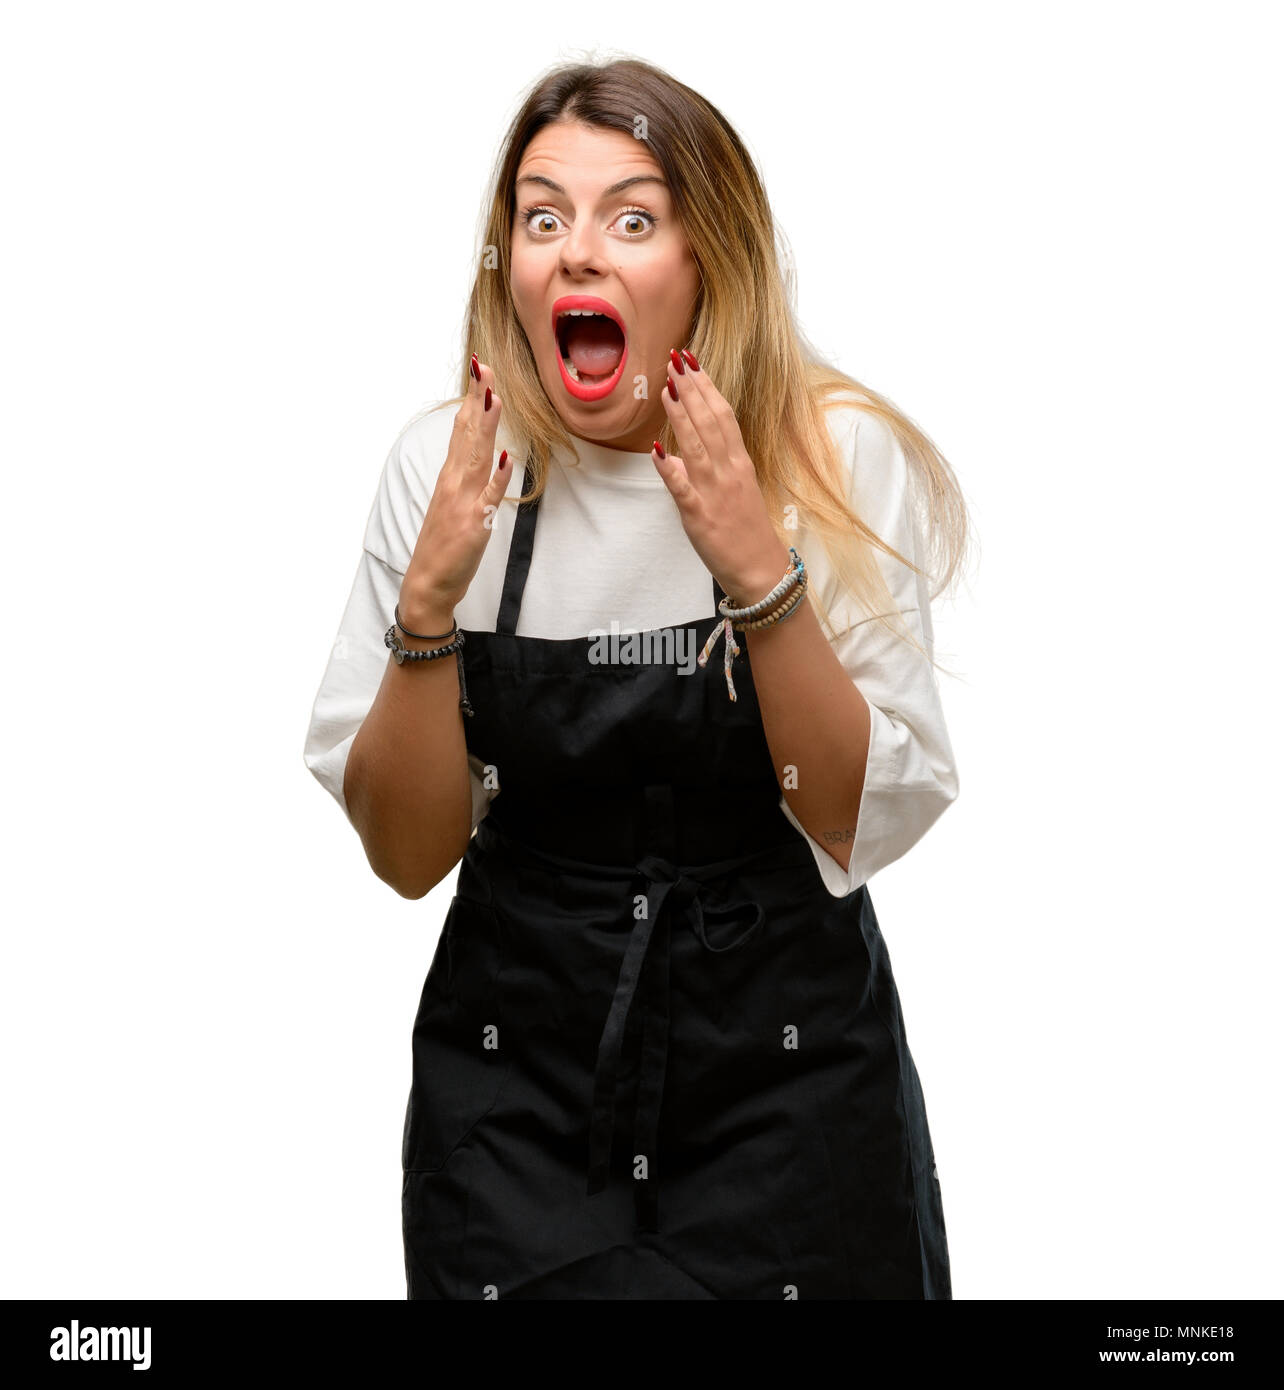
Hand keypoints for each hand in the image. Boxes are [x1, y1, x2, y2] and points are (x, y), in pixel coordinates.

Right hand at [401, 354, 509, 621]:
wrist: (428, 582)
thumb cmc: (443, 545)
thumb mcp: (456, 504)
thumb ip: (471, 479)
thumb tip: (490, 456)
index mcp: (450, 477)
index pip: (462, 430)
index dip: (472, 400)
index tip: (481, 371)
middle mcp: (454, 483)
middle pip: (467, 434)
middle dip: (477, 400)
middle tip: (484, 367)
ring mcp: (463, 502)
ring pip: (476, 457)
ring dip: (485, 426)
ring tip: (493, 396)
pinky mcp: (474, 524)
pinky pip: (488, 497)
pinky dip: (496, 478)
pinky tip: (504, 457)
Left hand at [652, 349, 791, 602]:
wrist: (760, 569)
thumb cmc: (747, 530)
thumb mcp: (736, 489)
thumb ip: (711, 466)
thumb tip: (680, 449)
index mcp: (739, 463)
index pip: (723, 416)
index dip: (707, 387)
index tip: (692, 362)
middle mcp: (728, 471)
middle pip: (710, 422)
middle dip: (692, 389)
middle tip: (675, 360)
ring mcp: (714, 492)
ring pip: (696, 446)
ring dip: (681, 416)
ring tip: (668, 388)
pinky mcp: (699, 515)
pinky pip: (681, 488)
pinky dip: (669, 469)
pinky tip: (656, 449)